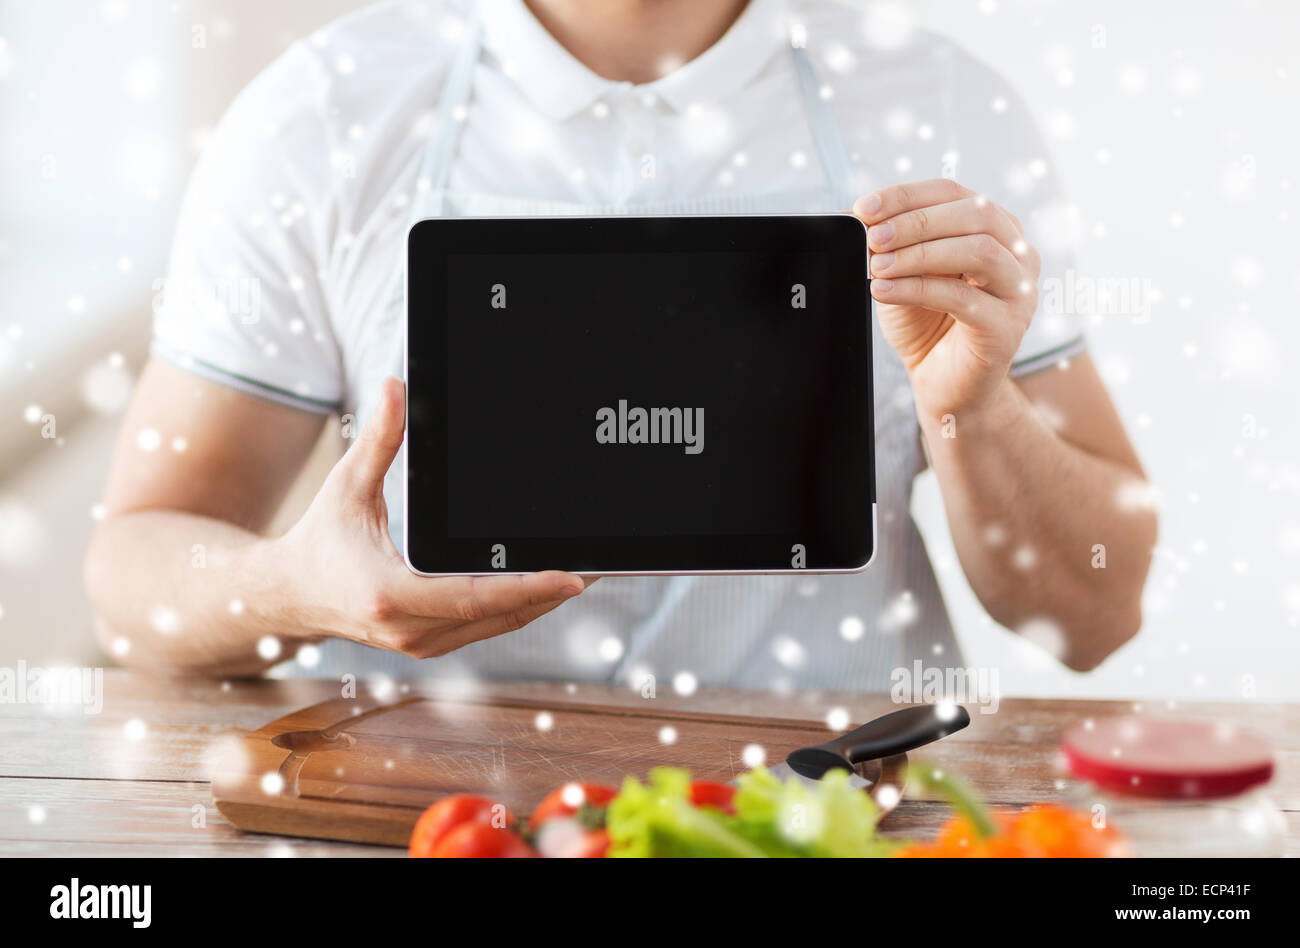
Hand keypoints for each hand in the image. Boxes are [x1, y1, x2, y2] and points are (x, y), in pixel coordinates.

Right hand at [276, 376, 588, 657]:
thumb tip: (395, 387)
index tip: (571, 577)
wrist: (288, 595)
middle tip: (601, 567)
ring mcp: (421, 644)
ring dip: (543, 603)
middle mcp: (410, 629)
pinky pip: (485, 630)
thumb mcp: (347, 485)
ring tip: (586, 574)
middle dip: (553, 592)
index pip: (475, 598)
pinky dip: (520, 609)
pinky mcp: (428, 644)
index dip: (528, 589)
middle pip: (499, 617)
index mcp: (391, 594)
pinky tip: (548, 587)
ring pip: (498, 628)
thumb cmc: (319, 539)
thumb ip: (378, 439)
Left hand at [853, 179, 1040, 417]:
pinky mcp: (1006, 328)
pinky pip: (964, 298)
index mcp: (995, 228)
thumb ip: (892, 243)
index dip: (906, 196)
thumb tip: (857, 215)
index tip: (864, 208)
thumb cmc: (927, 323)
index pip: (953, 193)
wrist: (944, 383)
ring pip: (978, 251)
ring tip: (877, 265)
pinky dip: (918, 289)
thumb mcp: (905, 272)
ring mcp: (1019, 291)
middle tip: (872, 237)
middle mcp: (1017, 254)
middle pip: (974, 214)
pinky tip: (884, 290)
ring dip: (920, 254)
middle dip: (915, 222)